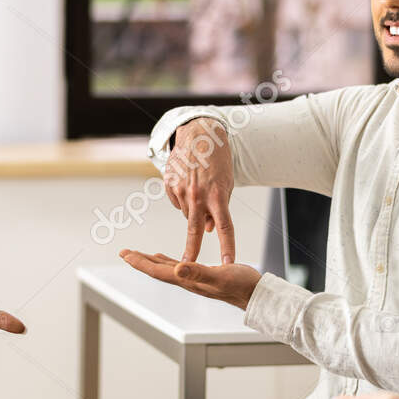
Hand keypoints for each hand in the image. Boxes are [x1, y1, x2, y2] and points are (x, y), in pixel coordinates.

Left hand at [118, 249, 261, 309]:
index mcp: (188, 280)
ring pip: (167, 269)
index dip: (140, 262)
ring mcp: (195, 280)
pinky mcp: (204, 275)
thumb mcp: (220, 276)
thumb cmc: (242, 285)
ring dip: (151, 262)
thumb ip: (198, 273)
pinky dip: (169, 261)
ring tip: (139, 255)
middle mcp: (188, 281)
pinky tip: (168, 259)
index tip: (125, 253)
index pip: (158, 271)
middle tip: (124, 252)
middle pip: (158, 271)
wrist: (257, 294)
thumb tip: (177, 269)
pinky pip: (180, 267)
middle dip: (140, 261)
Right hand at [164, 117, 236, 263]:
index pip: (225, 226)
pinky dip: (183, 200)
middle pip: (195, 228)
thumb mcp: (226, 183)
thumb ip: (218, 208)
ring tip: (199, 190)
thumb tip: (207, 229)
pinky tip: (188, 184)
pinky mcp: (169, 184)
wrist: (200, 132)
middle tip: (186, 266)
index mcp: (217, 194)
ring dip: (193, 211)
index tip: (228, 263)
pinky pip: (177, 202)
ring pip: (187, 213)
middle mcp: (198, 193)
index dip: (227, 246)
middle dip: (191, 250)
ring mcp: (181, 189)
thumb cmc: (217, 160)